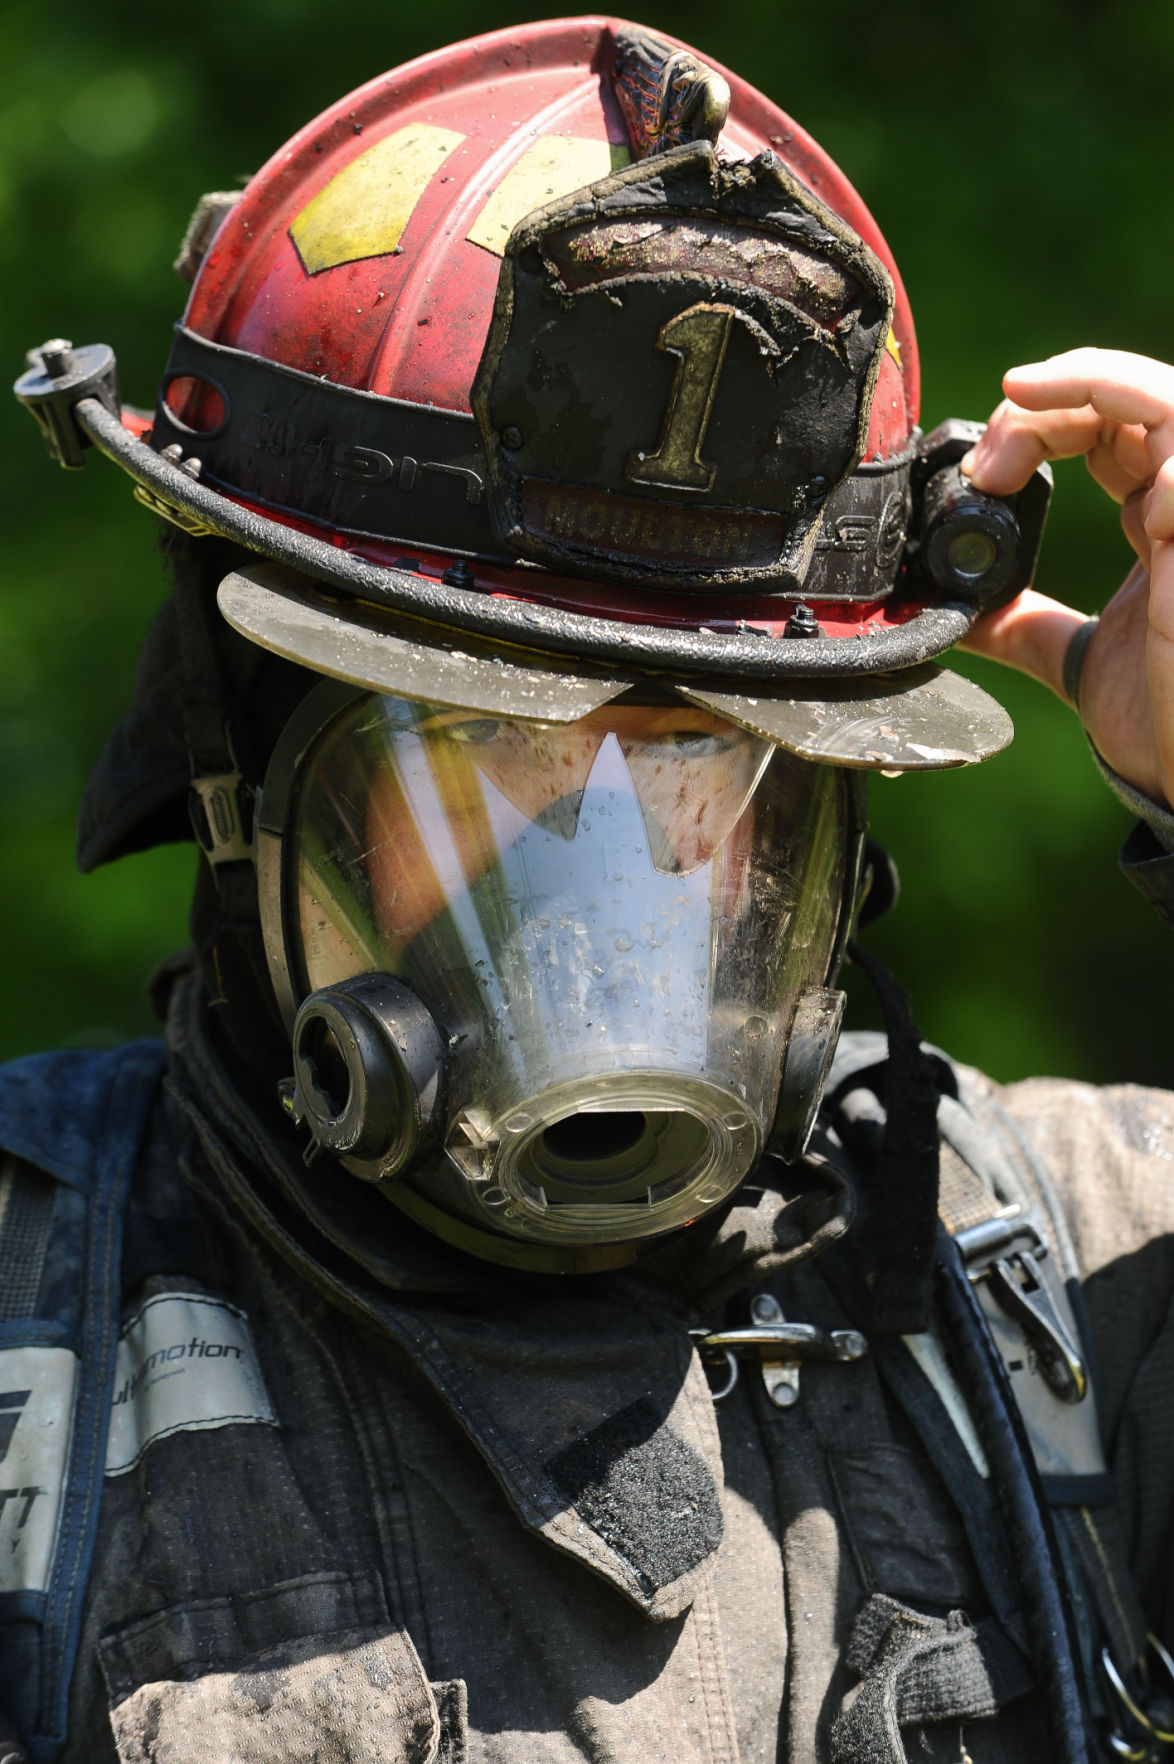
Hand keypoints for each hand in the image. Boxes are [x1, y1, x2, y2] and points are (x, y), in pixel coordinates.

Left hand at [959, 347, 1173, 807]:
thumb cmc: (1157, 714)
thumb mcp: (1068, 654)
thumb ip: (1020, 623)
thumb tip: (951, 611)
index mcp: (1156, 515)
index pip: (1107, 421)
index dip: (1042, 417)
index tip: (979, 465)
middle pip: (1127, 392)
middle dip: (1046, 399)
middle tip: (985, 455)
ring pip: (1167, 395)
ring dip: (1087, 388)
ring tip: (1019, 412)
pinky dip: (1158, 459)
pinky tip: (1124, 501)